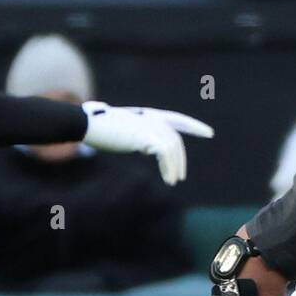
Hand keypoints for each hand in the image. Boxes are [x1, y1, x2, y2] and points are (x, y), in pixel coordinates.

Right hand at [81, 101, 212, 184]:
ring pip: (172, 148)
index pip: (176, 119)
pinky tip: (168, 179)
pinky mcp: (145, 135)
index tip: (209, 132)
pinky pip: (165, 153)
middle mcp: (151, 117)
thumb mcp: (123, 132)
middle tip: (179, 177)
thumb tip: (146, 148)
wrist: (86, 124)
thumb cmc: (99, 129)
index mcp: (147, 114)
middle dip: (180, 159)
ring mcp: (148, 125)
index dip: (194, 126)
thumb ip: (139, 137)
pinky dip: (169, 167)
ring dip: (175, 167)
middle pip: (175, 139)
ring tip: (173, 181)